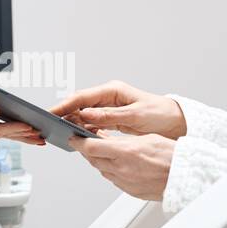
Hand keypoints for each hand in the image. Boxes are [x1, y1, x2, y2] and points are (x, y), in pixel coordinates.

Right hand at [50, 80, 186, 138]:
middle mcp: (109, 97)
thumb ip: (110, 116)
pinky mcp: (112, 118)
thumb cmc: (160, 114)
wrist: (175, 121)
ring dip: (73, 123)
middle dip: (64, 114)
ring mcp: (109, 107)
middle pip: (79, 105)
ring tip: (62, 133)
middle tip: (50, 125)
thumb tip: (87, 115)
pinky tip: (79, 136)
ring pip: (84, 114)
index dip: (65, 105)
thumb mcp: (135, 116)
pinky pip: (93, 123)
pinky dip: (85, 129)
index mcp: (113, 91)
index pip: (82, 97)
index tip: (51, 112)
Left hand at [68, 131, 175, 201]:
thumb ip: (123, 141)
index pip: (91, 146)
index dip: (78, 141)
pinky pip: (113, 180)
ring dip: (98, 160)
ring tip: (101, 151)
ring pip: (102, 170)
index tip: (73, 137)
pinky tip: (115, 164)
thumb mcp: (147, 139)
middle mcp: (123, 169)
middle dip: (86, 149)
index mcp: (126, 152)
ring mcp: (125, 182)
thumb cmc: (172, 157)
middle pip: (93, 159)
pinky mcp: (130, 191)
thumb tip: (109, 139)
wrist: (186, 177)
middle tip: (83, 141)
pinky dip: (110, 170)